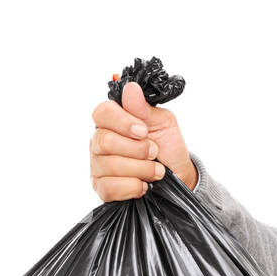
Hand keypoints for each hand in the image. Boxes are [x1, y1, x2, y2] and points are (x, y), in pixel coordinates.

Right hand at [89, 80, 196, 200]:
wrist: (178, 176)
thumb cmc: (168, 147)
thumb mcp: (163, 123)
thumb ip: (144, 108)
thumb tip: (131, 88)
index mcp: (112, 121)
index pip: (102, 113)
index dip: (123, 122)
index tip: (143, 131)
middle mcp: (99, 141)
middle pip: (104, 141)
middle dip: (137, 149)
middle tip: (155, 152)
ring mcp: (98, 165)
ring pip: (110, 166)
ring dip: (141, 169)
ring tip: (157, 171)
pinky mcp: (102, 187)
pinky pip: (109, 187)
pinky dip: (133, 187)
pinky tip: (144, 185)